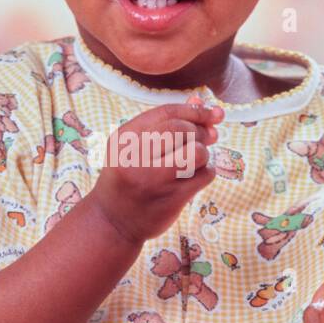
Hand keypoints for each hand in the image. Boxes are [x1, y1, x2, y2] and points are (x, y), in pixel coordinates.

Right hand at [91, 101, 221, 243]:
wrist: (112, 221)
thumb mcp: (134, 146)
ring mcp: (154, 179)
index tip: (211, 114)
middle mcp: (136, 156)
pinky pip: (205, 175)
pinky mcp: (172, 199)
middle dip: (200, 131)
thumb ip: (165, 122)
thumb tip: (199, 100)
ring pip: (198, 152)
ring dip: (204, 153)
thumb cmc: (126, 177)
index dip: (194, 110)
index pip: (167, 113)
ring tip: (194, 160)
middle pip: (182, 130)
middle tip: (206, 137)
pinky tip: (194, 177)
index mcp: (124, 138)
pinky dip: (206, 172)